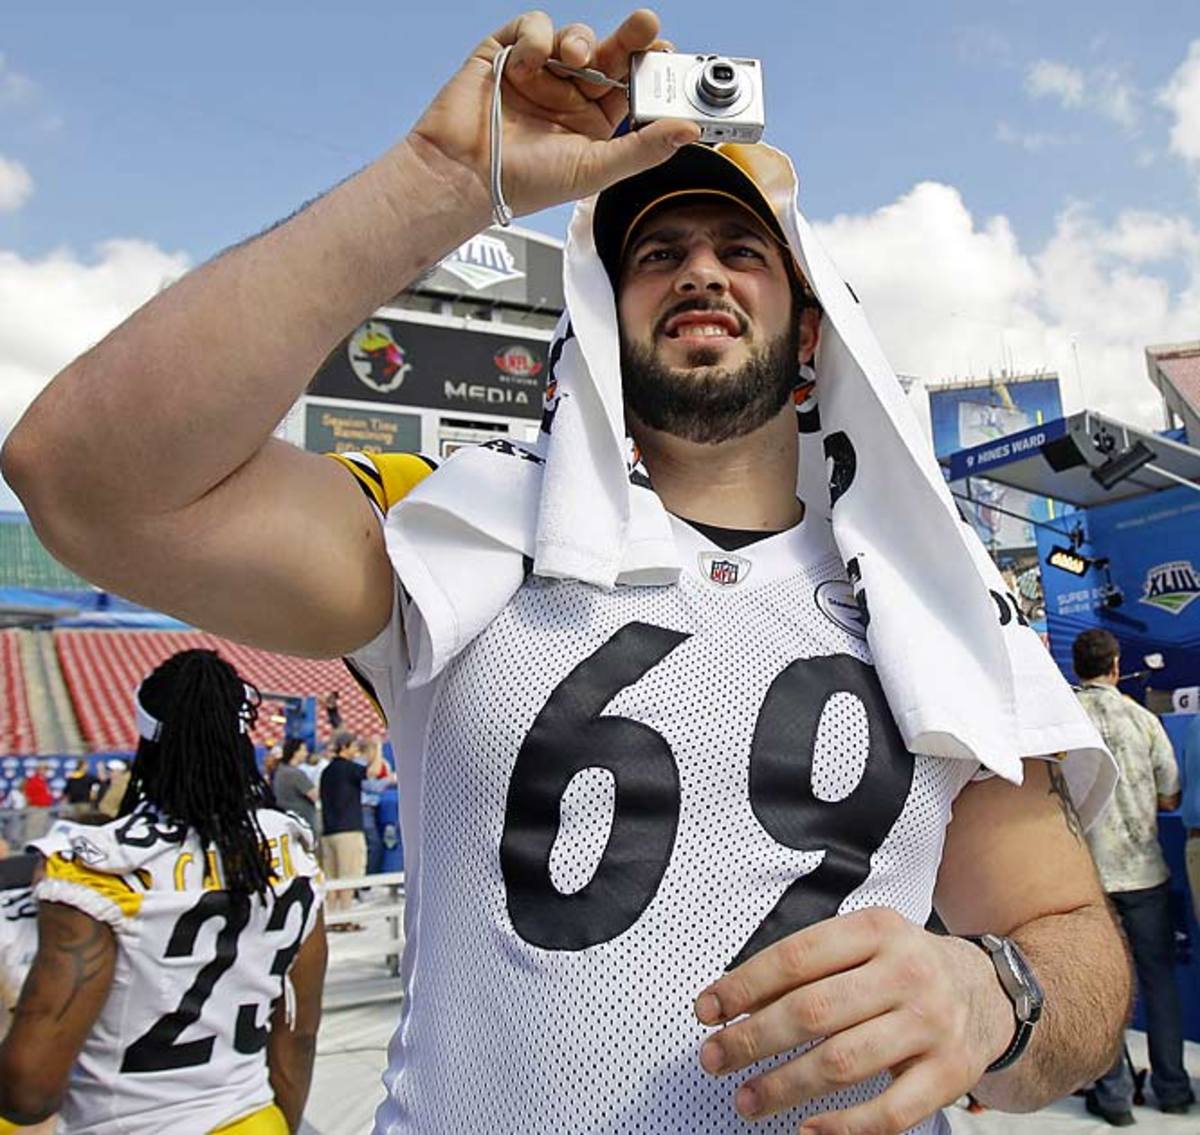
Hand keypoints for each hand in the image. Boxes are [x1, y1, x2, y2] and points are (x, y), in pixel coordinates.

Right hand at [410, 10, 699, 218]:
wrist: (466, 176)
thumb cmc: (524, 183)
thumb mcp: (595, 169)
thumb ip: (643, 148)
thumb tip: (688, 130)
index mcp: (594, 124)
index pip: (631, 87)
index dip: (649, 71)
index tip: (666, 59)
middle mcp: (570, 96)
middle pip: (610, 54)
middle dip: (630, 37)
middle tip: (646, 25)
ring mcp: (540, 74)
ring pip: (574, 38)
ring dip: (580, 42)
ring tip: (575, 61)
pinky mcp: (508, 55)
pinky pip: (533, 28)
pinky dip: (537, 39)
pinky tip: (530, 65)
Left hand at [693, 908, 1013, 1133]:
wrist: (991, 991)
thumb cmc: (906, 966)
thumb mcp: (863, 944)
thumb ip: (808, 967)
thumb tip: (736, 1002)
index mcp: (876, 930)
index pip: (795, 957)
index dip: (744, 986)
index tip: (706, 1009)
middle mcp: (906, 972)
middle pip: (813, 1011)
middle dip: (752, 1039)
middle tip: (714, 1059)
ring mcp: (931, 1024)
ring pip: (843, 1062)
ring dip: (784, 1086)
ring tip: (747, 1099)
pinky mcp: (950, 1073)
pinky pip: (889, 1112)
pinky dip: (842, 1127)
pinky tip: (806, 1129)